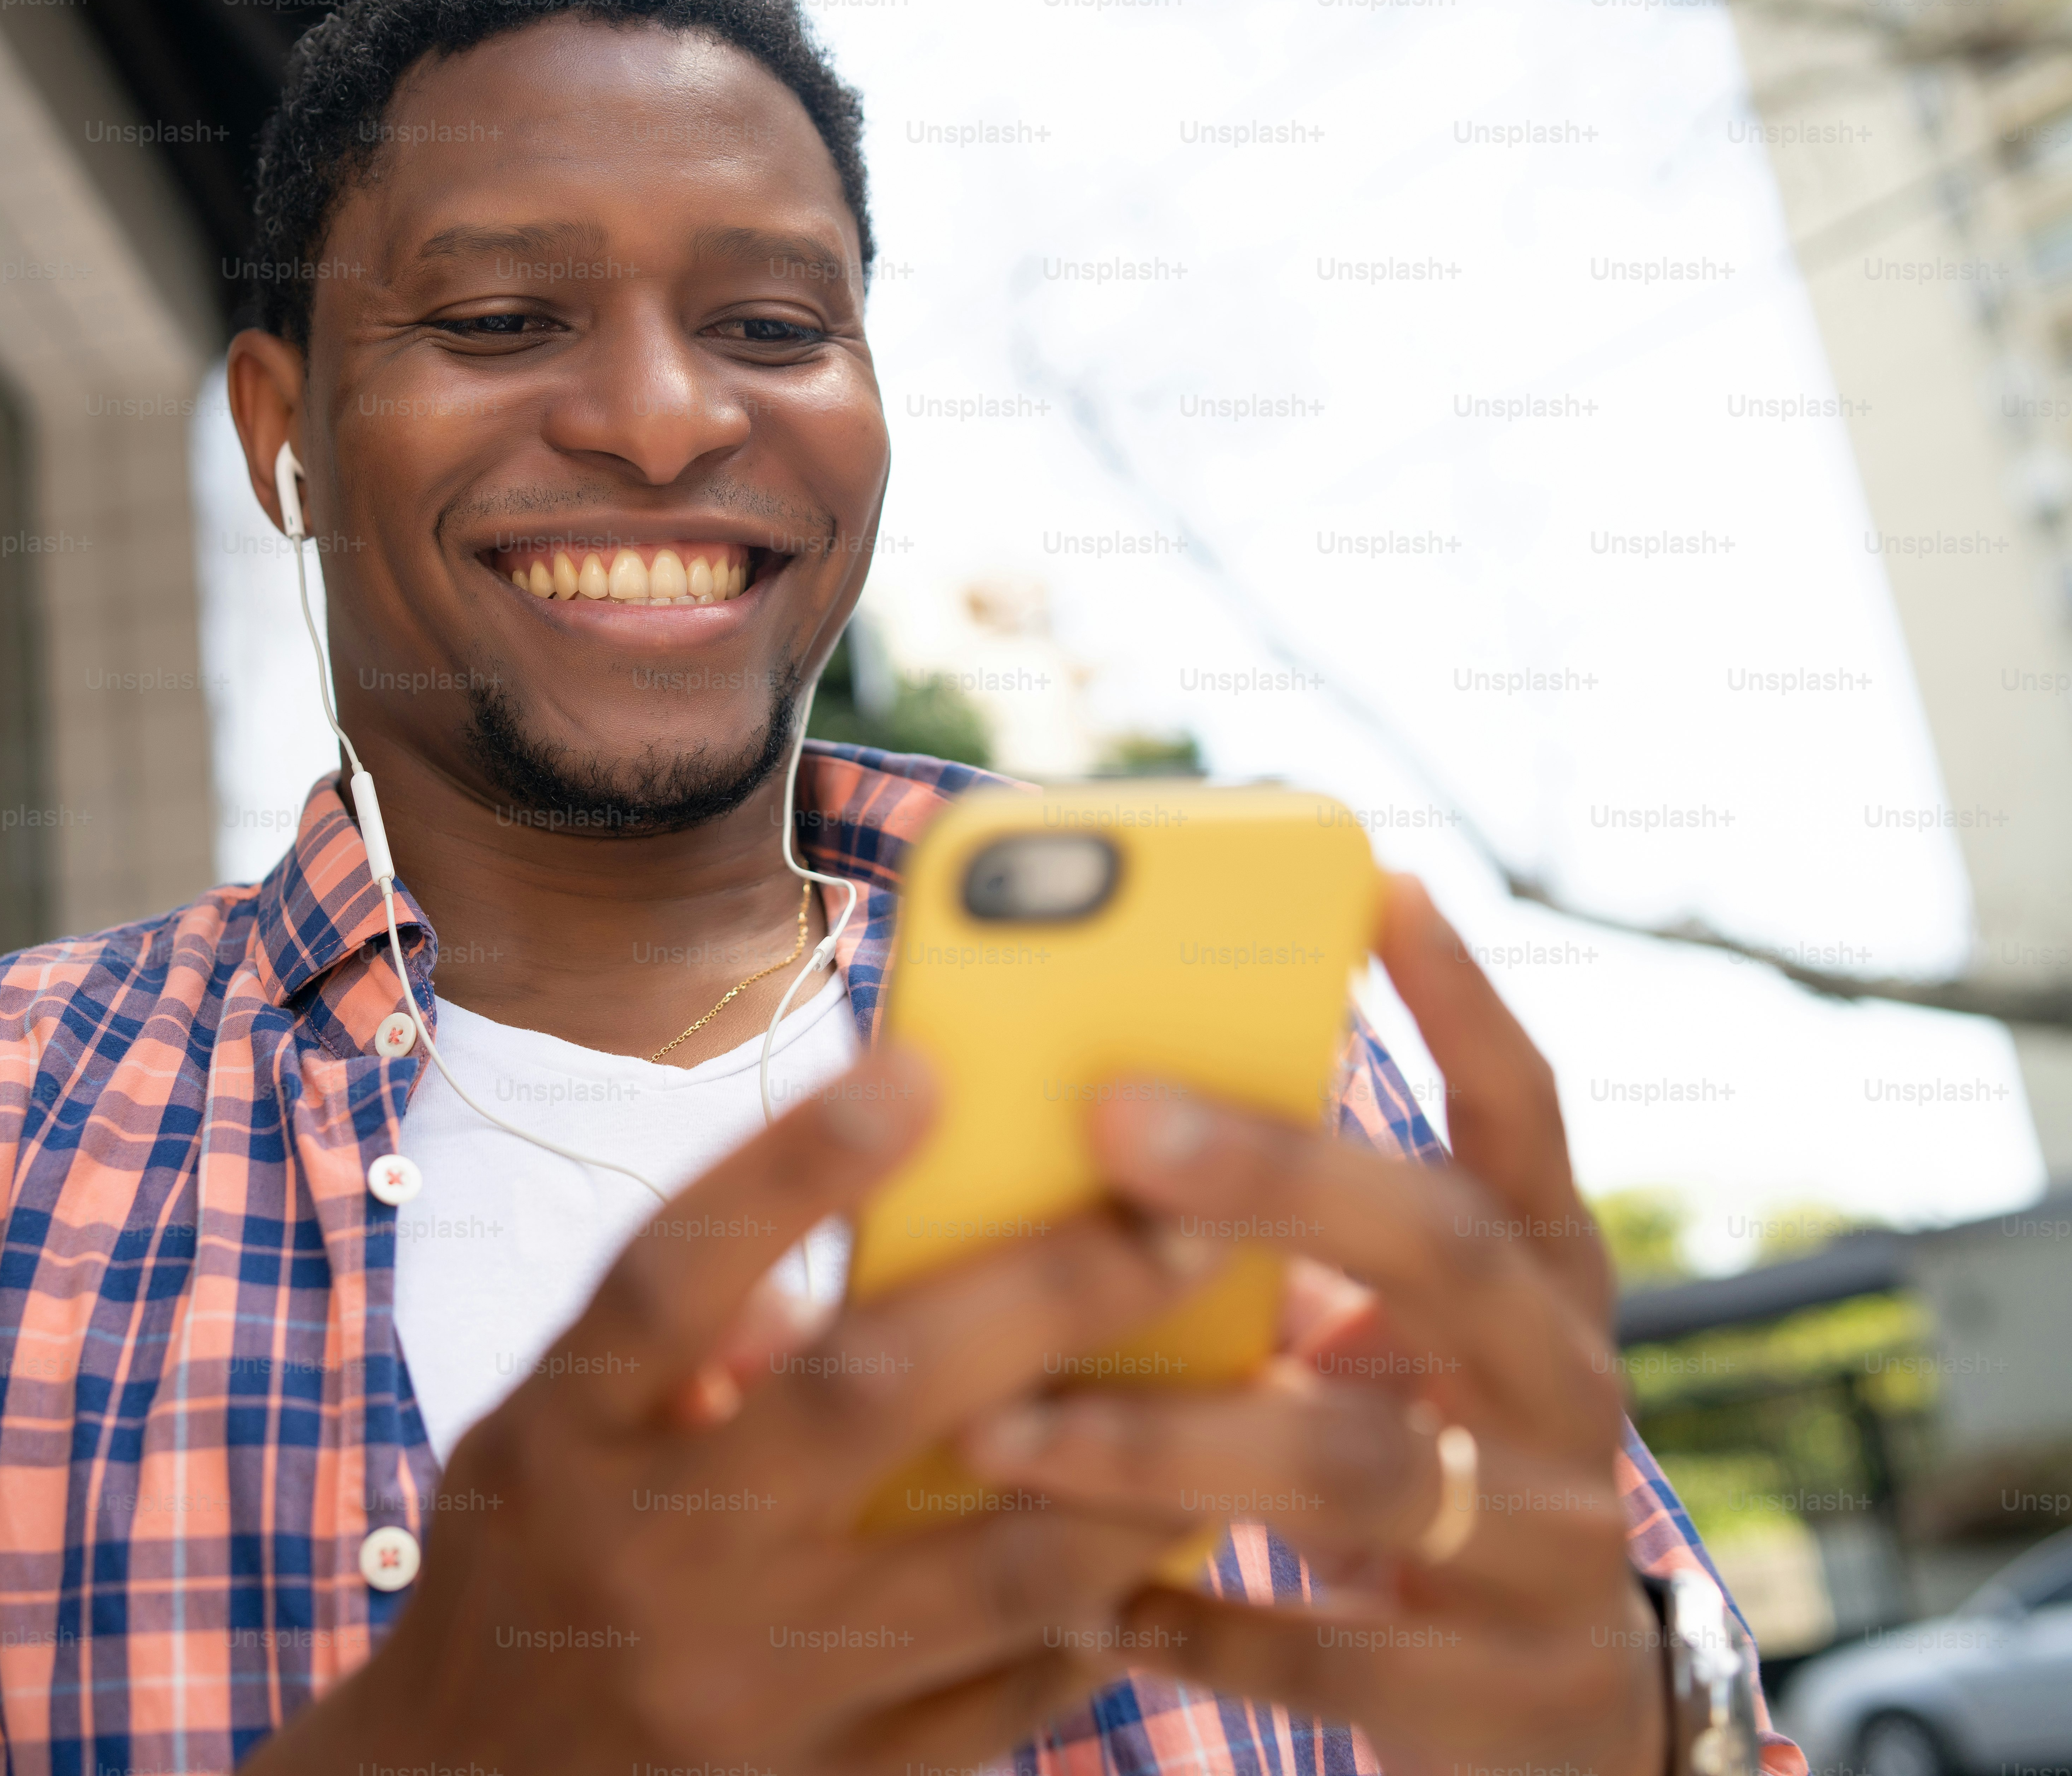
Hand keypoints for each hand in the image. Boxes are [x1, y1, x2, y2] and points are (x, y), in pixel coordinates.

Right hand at [244, 1049, 1230, 1775]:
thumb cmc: (528, 1566)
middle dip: (1050, 1295)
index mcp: (570, 1437)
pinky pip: (1003, 1701)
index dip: (795, 1168)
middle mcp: (659, 1554)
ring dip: (1132, 1470)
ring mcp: (752, 1689)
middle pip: (871, 1399)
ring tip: (1246, 1381)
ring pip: (990, 1570)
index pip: (676, 1273)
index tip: (923, 1066)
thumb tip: (855, 1234)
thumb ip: (679, 1336)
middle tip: (1191, 1210)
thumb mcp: (546, 1434)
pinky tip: (1173, 1540)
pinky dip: (1098, 1618)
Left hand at [957, 875, 1669, 1775]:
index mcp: (1538, 1289)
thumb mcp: (1394, 1351)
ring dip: (1168, 1437)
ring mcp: (1545, 1546)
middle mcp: (1561, 1391)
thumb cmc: (1423, 1467)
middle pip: (1442, 1250)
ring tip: (1004, 1425)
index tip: (1380, 884)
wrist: (1572, 1726)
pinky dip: (1197, 1616)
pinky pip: (1330, 1653)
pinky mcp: (1498, 1696)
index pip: (1524, 1118)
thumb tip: (1083, 1128)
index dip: (1465, 1004)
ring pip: (1357, 1465)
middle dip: (1280, 1174)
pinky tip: (1084, 1594)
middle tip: (1113, 1114)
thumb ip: (1295, 1259)